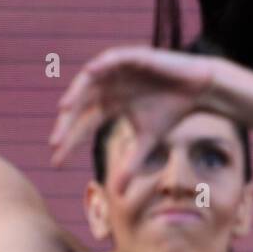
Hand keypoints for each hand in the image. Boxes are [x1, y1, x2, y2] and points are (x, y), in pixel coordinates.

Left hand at [48, 45, 221, 178]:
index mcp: (109, 104)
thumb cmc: (171, 113)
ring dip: (76, 93)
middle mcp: (109, 86)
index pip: (83, 124)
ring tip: (64, 109)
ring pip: (90, 81)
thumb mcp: (148, 143)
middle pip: (80, 105)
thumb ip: (131, 165)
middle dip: (67, 124)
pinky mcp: (133, 57)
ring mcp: (118, 71)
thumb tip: (118, 194)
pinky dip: (101, 65)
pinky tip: (91, 73)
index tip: (57, 161)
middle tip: (55, 143)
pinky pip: (112, 59)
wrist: (197, 91)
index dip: (70, 142)